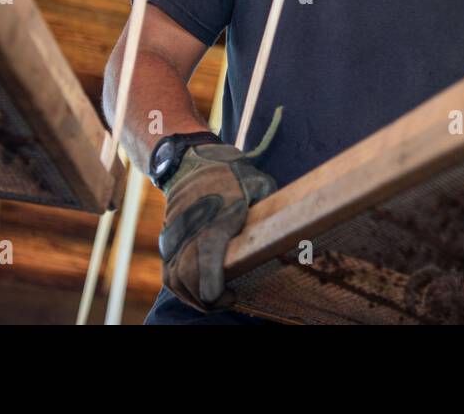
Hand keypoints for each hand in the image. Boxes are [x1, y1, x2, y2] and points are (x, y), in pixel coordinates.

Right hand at [159, 143, 276, 311]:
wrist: (191, 162)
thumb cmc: (230, 175)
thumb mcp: (258, 185)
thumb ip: (271, 208)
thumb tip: (295, 223)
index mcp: (214, 225)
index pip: (206, 269)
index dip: (216, 293)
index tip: (233, 295)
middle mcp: (189, 235)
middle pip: (189, 282)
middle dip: (208, 301)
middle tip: (228, 299)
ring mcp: (174, 239)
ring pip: (175, 282)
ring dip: (193, 297)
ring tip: (215, 298)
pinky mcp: (168, 242)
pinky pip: (169, 274)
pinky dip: (181, 288)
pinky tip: (198, 290)